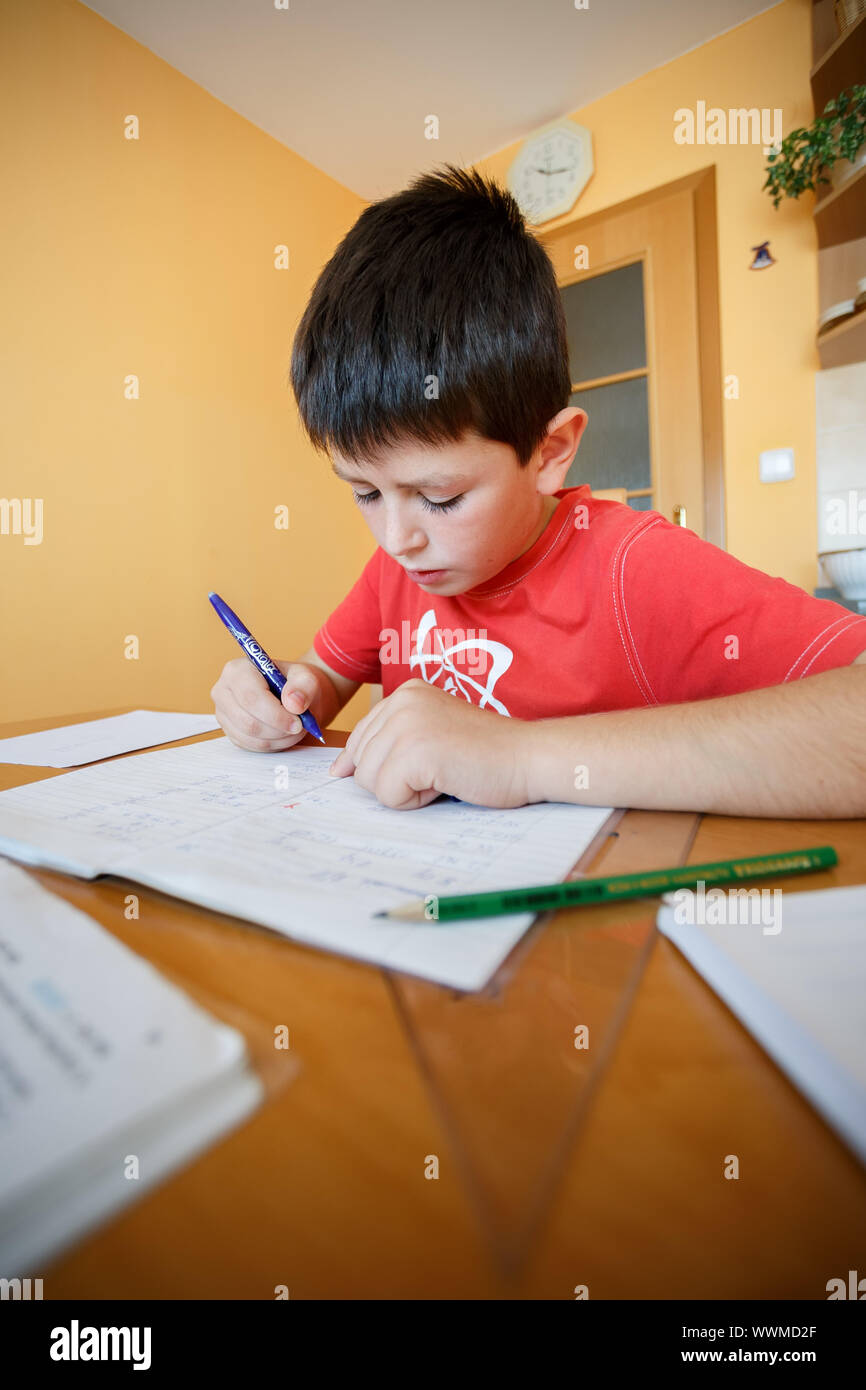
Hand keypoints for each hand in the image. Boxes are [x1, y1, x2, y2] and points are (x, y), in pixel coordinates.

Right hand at [210, 658, 321, 751]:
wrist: (292, 696)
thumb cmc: (295, 684)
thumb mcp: (306, 677)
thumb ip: (304, 686)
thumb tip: (294, 703)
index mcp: (237, 670)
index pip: (251, 698)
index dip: (276, 715)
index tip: (298, 723)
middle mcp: (223, 691)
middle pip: (247, 722)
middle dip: (278, 730)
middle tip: (299, 728)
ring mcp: (223, 713)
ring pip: (249, 738)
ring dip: (278, 739)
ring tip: (294, 729)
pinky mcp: (229, 731)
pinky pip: (250, 746)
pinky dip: (272, 745)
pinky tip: (283, 734)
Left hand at [327, 678, 531, 809]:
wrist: (529, 757)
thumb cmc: (487, 755)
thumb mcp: (432, 735)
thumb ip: (391, 743)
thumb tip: (340, 771)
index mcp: (406, 693)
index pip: (360, 740)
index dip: (375, 767)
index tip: (411, 771)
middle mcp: (402, 701)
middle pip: (361, 764)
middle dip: (396, 780)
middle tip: (439, 770)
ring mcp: (407, 724)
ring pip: (370, 782)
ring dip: (406, 792)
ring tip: (444, 775)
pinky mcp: (416, 751)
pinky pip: (388, 796)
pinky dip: (416, 802)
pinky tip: (446, 783)